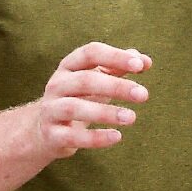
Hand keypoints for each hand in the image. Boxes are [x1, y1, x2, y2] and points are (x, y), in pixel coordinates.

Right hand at [34, 42, 151, 157]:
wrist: (45, 129)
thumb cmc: (79, 97)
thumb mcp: (97, 79)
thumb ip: (119, 67)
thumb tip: (146, 61)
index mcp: (69, 66)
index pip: (91, 53)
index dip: (115, 57)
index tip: (140, 66)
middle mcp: (57, 84)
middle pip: (85, 80)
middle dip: (116, 86)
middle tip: (143, 95)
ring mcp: (51, 110)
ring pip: (74, 108)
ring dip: (105, 113)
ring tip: (132, 117)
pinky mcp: (51, 135)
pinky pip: (72, 136)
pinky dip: (95, 138)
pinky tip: (116, 137)